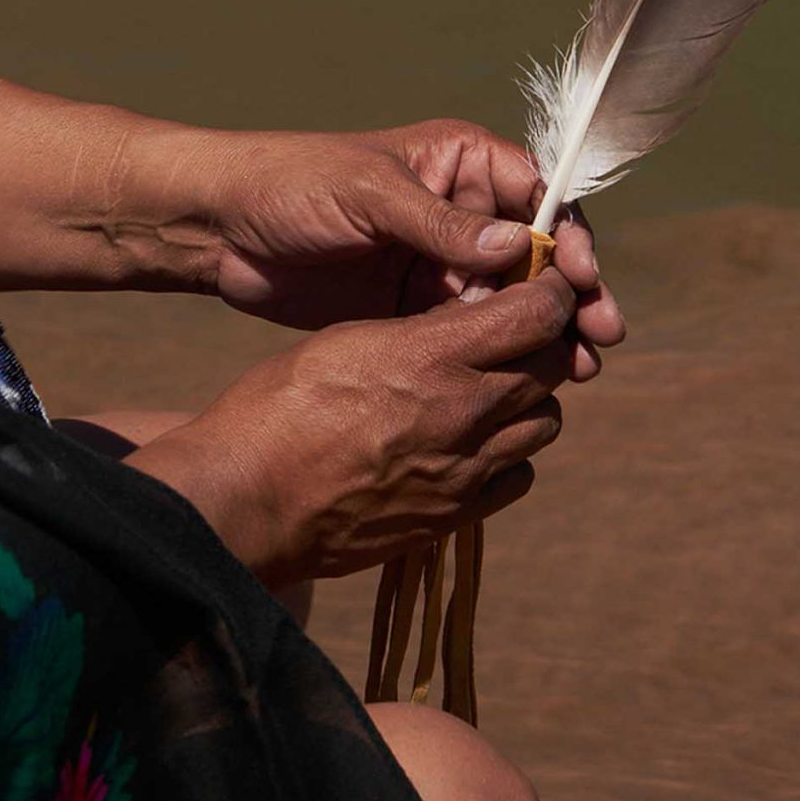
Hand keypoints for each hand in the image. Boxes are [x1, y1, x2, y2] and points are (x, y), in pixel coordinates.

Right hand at [126, 268, 581, 587]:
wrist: (247, 497)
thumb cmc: (275, 408)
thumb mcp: (343, 340)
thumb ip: (417, 332)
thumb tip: (466, 321)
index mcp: (429, 356)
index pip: (536, 316)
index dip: (550, 294)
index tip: (541, 286)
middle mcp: (460, 412)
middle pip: (552, 368)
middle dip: (545, 342)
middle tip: (520, 332)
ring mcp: (463, 470)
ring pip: (544, 423)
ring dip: (528, 400)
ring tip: (489, 389)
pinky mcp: (454, 514)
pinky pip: (518, 477)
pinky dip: (508, 455)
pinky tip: (470, 444)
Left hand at [208, 120, 625, 375]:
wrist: (220, 229)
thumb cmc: (291, 184)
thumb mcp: (368, 193)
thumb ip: (440, 223)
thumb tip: (520, 248)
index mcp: (459, 162)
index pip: (538, 195)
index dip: (567, 237)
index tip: (580, 279)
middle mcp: (461, 211)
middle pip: (538, 255)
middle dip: (571, 294)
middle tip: (600, 336)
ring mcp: (439, 261)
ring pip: (511, 300)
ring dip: (544, 332)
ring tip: (578, 371)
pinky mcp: (415, 307)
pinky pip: (470, 331)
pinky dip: (499, 355)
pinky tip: (526, 384)